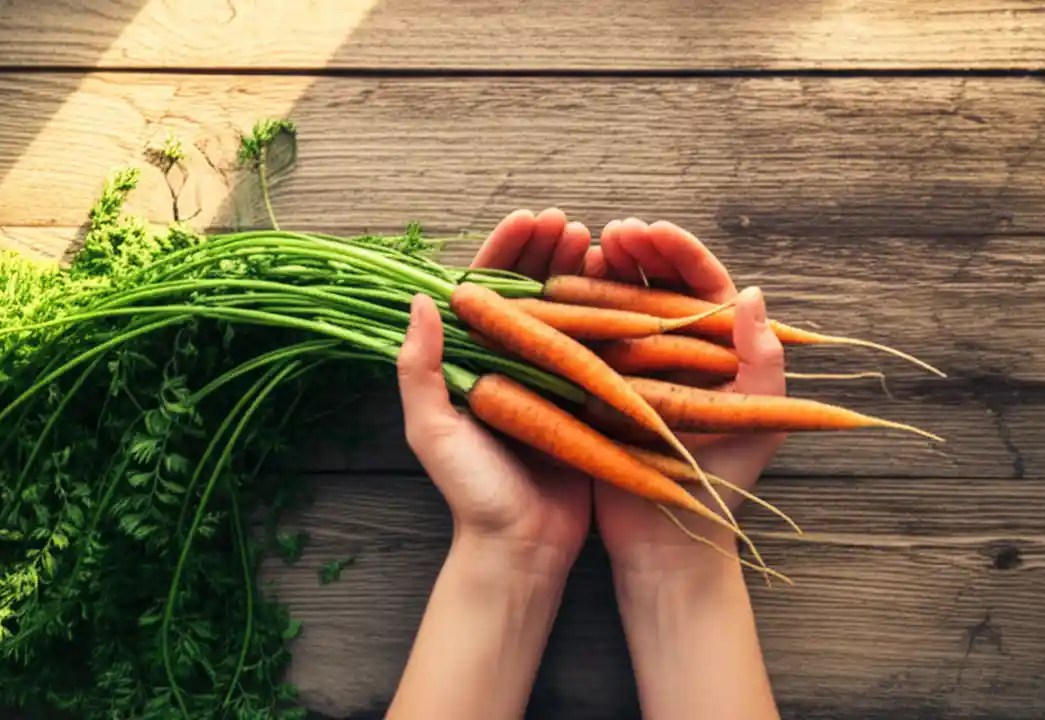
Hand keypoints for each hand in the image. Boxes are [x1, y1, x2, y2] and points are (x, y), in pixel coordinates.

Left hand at [396, 208, 593, 573]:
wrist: (524, 546)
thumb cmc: (472, 491)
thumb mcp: (432, 430)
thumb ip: (419, 368)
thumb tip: (420, 298)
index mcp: (471, 360)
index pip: (486, 290)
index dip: (506, 251)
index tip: (530, 220)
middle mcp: (513, 361)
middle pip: (530, 290)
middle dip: (547, 252)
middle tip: (570, 224)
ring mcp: (553, 378)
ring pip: (567, 311)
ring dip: (580, 273)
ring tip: (598, 243)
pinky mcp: (589, 398)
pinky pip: (600, 347)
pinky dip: (611, 315)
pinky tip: (625, 289)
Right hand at [590, 218, 787, 574]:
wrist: (669, 541)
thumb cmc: (723, 484)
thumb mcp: (756, 422)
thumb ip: (763, 362)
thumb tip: (751, 294)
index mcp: (714, 351)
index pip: (700, 284)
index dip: (679, 252)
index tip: (654, 231)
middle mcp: (671, 353)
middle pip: (654, 284)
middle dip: (636, 251)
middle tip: (615, 233)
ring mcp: (631, 367)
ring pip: (615, 305)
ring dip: (602, 271)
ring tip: (585, 249)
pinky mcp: (595, 387)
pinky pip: (582, 339)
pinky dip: (571, 310)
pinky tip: (556, 289)